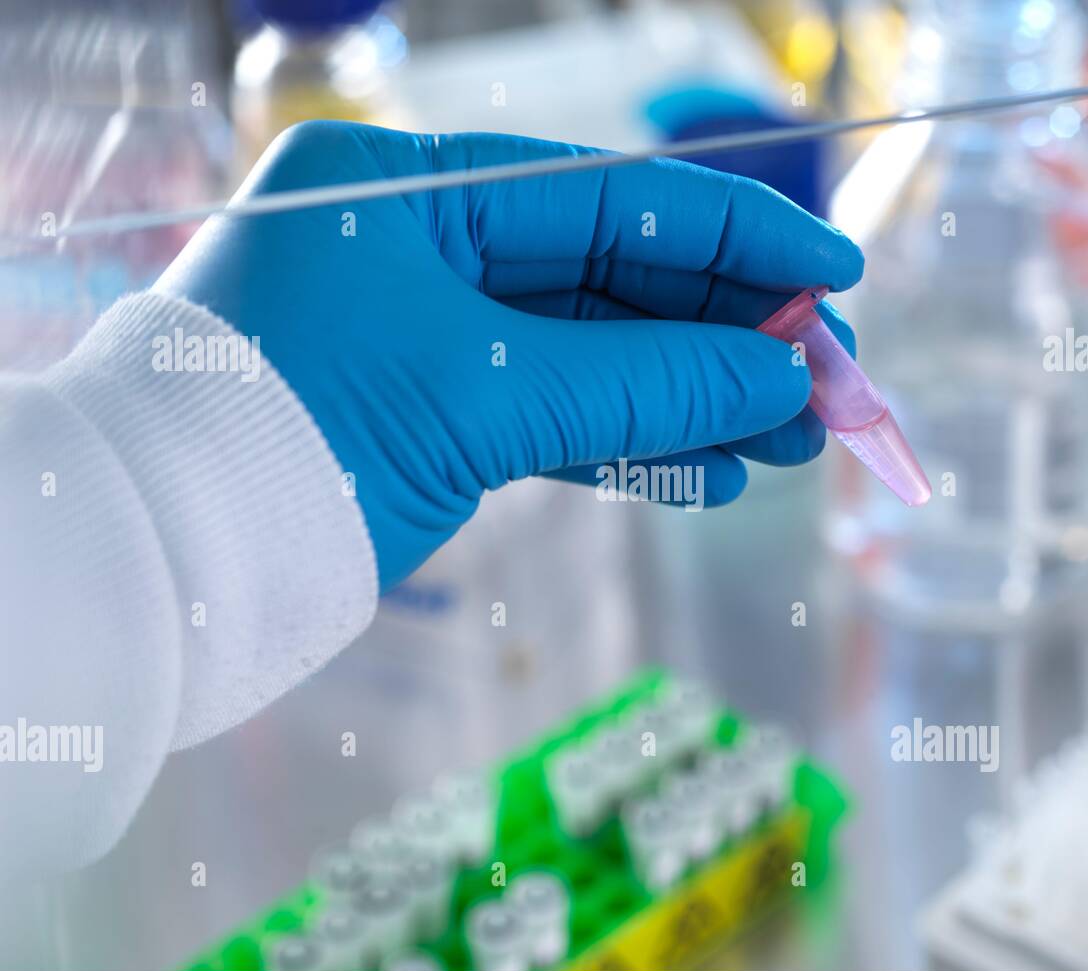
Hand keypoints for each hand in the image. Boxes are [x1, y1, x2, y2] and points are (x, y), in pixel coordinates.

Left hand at [157, 122, 862, 588]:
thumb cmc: (293, 441)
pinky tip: (709, 471)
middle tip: (832, 379)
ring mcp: (426, 335)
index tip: (834, 268)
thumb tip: (782, 377)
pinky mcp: (430, 418)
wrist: (161, 573)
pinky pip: (552, 418)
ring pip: (592, 356)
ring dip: (694, 399)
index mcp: (409, 189)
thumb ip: (642, 382)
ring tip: (790, 439)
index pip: (609, 196)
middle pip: (613, 277)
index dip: (733, 233)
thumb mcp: (483, 394)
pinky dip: (629, 445)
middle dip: (727, 332)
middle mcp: (419, 248)